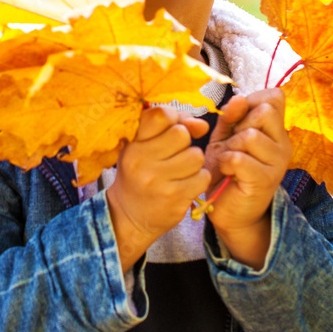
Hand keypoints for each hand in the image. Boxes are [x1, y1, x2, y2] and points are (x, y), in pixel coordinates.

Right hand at [106, 105, 209, 272]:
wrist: (129, 216)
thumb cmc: (140, 175)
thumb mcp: (143, 148)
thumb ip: (172, 128)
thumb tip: (202, 125)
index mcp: (133, 146)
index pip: (160, 115)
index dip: (173, 118)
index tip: (171, 128)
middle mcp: (142, 163)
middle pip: (182, 134)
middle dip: (184, 143)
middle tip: (175, 155)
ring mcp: (158, 183)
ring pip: (196, 156)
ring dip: (193, 163)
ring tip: (180, 171)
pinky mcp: (175, 199)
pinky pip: (202, 178)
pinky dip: (199, 180)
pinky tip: (186, 184)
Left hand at [203, 88, 291, 266]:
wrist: (229, 211)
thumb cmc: (227, 172)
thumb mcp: (225, 138)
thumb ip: (231, 117)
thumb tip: (239, 98)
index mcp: (275, 131)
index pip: (274, 96)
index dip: (251, 101)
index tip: (238, 121)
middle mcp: (283, 144)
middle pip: (265, 110)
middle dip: (240, 123)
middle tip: (233, 144)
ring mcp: (277, 162)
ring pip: (250, 135)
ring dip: (231, 146)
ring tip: (229, 160)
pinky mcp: (266, 180)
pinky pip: (240, 158)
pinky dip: (226, 163)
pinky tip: (227, 172)